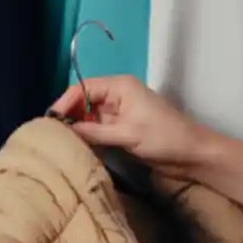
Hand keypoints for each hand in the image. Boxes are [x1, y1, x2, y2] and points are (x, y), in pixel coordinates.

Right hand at [48, 75, 216, 177]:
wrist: (193, 156)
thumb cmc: (164, 137)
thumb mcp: (126, 134)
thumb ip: (92, 131)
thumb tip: (62, 131)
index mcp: (119, 86)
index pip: (81, 89)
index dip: (64, 103)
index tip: (49, 122)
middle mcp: (116, 96)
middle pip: (81, 101)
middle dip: (67, 116)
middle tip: (50, 134)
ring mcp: (118, 113)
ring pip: (86, 116)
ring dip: (75, 128)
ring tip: (58, 142)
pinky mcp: (120, 129)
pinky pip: (95, 129)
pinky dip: (85, 137)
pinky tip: (75, 147)